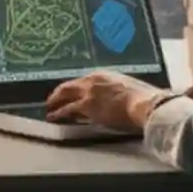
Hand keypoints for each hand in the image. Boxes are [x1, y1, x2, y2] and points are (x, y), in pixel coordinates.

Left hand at [46, 71, 167, 131]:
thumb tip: (111, 99)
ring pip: (65, 95)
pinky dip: (59, 113)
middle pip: (69, 85)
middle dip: (59, 92)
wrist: (143, 103)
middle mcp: (92, 80)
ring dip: (55, 102)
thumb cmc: (142, 98)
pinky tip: (53, 116)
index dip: (74, 88)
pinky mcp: (87, 106)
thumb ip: (114, 91)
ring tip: (49, 108)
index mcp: (103, 74)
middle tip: (52, 99)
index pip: (82, 81)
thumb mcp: (126, 88)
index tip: (70, 92)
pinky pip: (68, 110)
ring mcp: (88, 93)